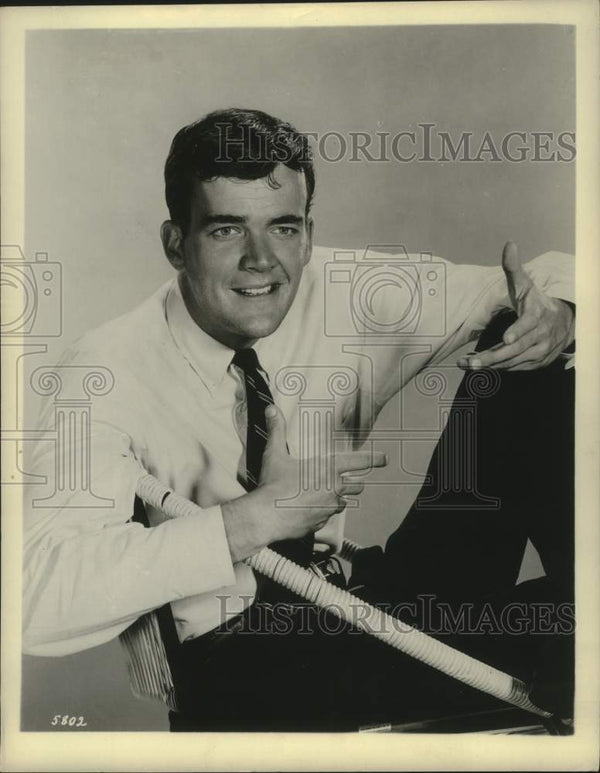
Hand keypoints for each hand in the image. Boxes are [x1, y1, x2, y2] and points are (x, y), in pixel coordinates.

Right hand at [222, 405, 386, 560]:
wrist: (266, 517)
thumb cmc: (273, 484)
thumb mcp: (274, 454)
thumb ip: (277, 430)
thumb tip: (271, 408)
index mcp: (328, 469)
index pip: (361, 462)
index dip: (375, 459)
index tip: (384, 458)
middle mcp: (334, 489)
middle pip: (357, 486)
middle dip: (355, 482)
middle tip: (346, 480)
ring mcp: (329, 508)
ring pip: (343, 503)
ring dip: (337, 498)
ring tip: (322, 494)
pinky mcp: (321, 524)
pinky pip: (327, 517)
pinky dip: (322, 513)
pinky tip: (307, 508)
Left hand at [458, 241, 574, 370]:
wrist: (564, 323)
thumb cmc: (537, 302)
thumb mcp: (526, 284)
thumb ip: (514, 268)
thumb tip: (509, 244)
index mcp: (538, 315)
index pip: (528, 324)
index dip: (518, 332)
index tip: (506, 339)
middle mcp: (540, 336)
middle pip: (515, 349)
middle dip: (492, 357)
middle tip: (471, 362)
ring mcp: (539, 352)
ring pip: (512, 362)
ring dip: (489, 365)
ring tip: (467, 365)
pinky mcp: (536, 363)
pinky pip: (514, 368)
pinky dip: (497, 369)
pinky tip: (479, 367)